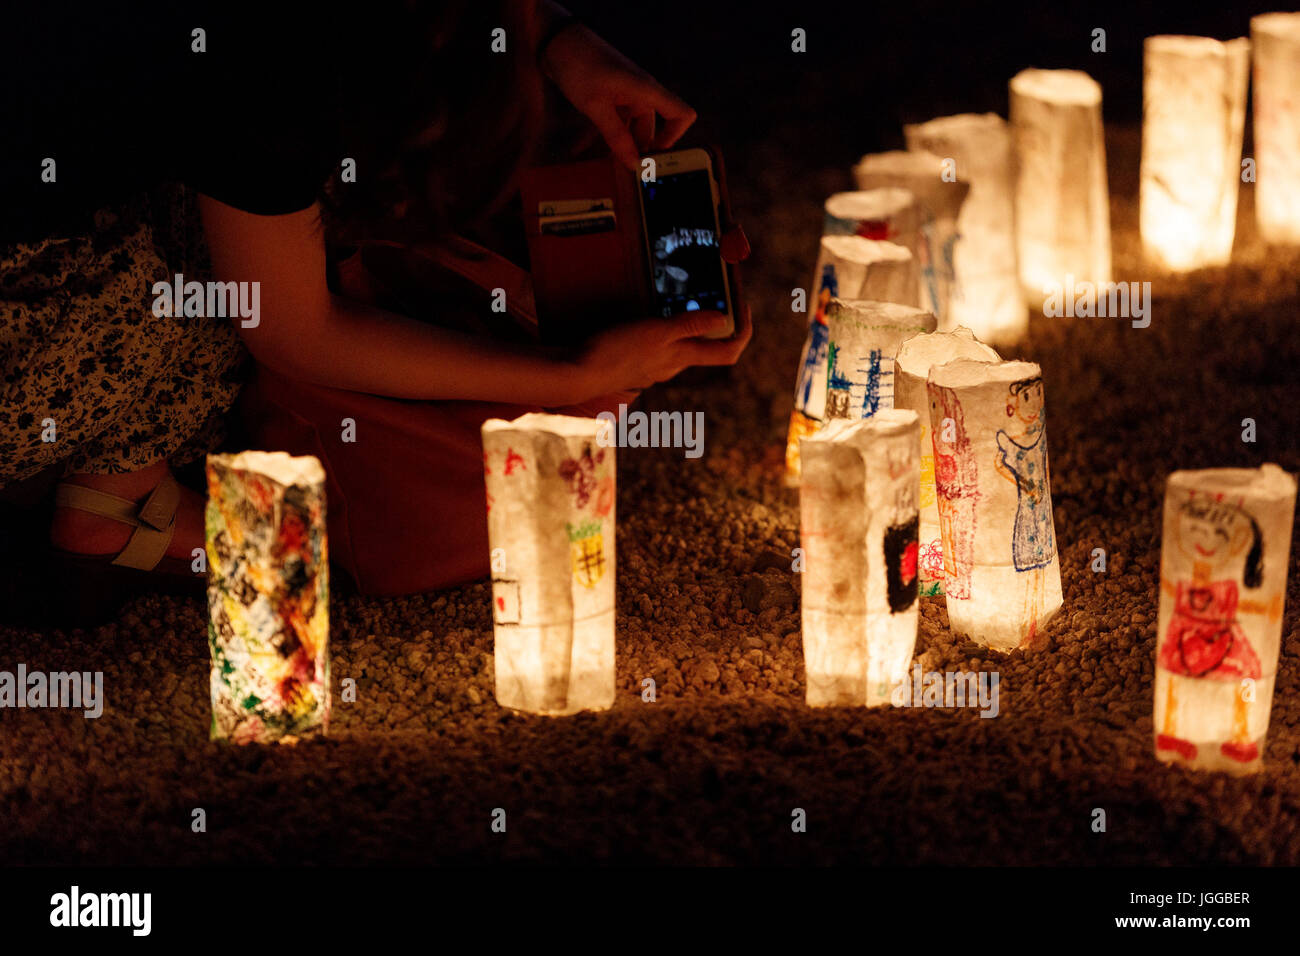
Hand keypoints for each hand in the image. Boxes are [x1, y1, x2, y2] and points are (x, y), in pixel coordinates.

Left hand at [541, 22, 696, 170]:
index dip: (675, 138)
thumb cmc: (579, 64)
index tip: (657, 157)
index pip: (681, 115)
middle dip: (636, 151)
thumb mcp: (596, 106)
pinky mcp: (609, 98)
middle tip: (620, 171)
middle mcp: (640, 94)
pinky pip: (612, 123)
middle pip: (649, 131)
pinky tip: (582, 152)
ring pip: (627, 130)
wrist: (556, 41)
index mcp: (646, 91)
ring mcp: (625, 96)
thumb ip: (616, 137)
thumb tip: (633, 164)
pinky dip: (601, 137)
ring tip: (600, 165)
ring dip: (615, 147)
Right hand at [577, 305, 751, 394]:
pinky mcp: (636, 364)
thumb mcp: (656, 331)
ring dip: (690, 324)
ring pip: (683, 346)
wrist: (578, 374)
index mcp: (682, 358)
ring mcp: (654, 367)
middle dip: (718, 322)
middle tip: (716, 293)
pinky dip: (667, 330)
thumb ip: (689, 325)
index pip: (728, 352)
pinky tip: (653, 315)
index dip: (744, 330)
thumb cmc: (616, 352)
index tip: (743, 306)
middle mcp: (673, 366)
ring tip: (683, 298)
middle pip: (708, 348)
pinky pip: (661, 347)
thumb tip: (723, 319)